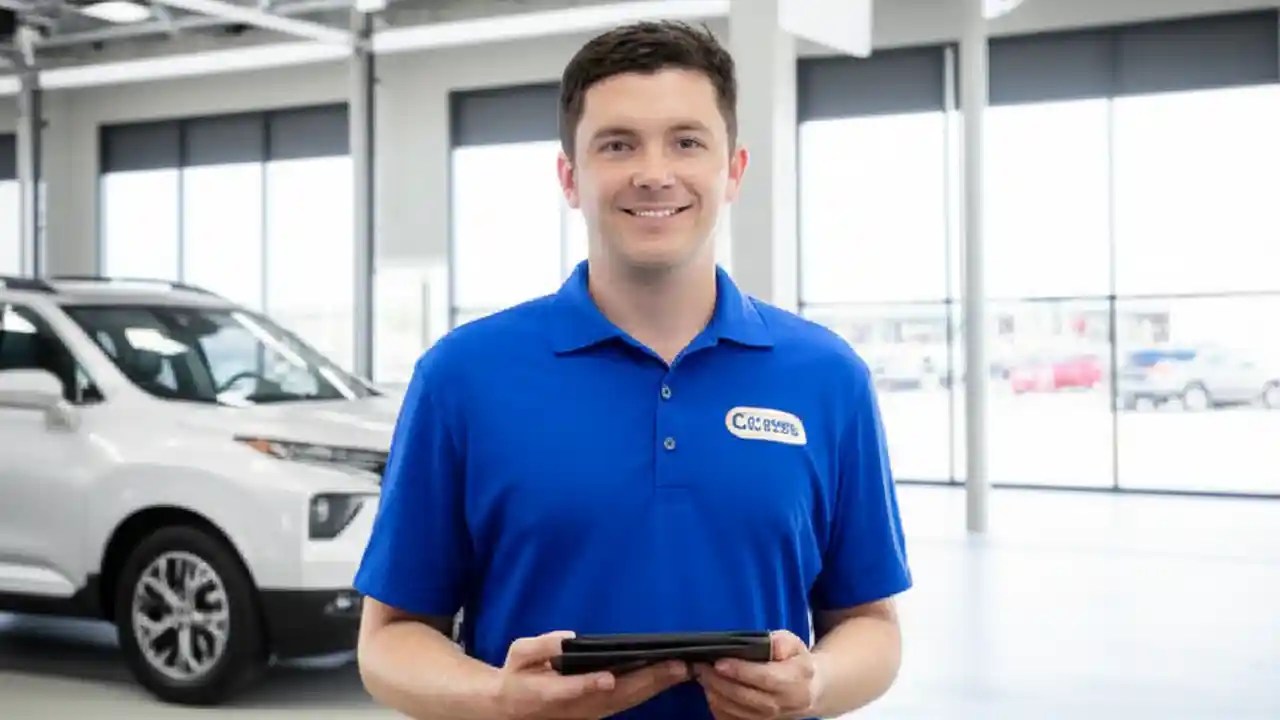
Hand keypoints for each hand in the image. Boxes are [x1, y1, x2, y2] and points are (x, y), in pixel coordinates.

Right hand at [495, 630, 690, 719]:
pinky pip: (628, 702)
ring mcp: (590, 712)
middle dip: (645, 682)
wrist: (515, 709)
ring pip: (626, 701)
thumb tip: (567, 639)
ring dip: (655, 686)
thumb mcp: (518, 655)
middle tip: (675, 666)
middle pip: (612, 697)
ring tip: (680, 670)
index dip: (588, 685)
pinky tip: (668, 677)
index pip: (570, 690)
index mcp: (548, 693)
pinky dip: (650, 690)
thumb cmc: (517, 677)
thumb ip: (539, 647)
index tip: (607, 678)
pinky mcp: (600, 711)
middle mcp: (574, 707)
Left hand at [693, 630, 819, 719]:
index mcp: (793, 682)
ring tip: (703, 675)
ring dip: (714, 693)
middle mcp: (781, 704)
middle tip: (702, 666)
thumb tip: (770, 644)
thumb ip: (781, 642)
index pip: (763, 678)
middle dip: (719, 681)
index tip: (719, 662)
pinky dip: (717, 706)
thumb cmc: (796, 663)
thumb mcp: (794, 645)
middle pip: (744, 696)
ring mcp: (769, 719)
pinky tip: (711, 690)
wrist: (809, 692)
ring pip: (735, 710)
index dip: (739, 671)